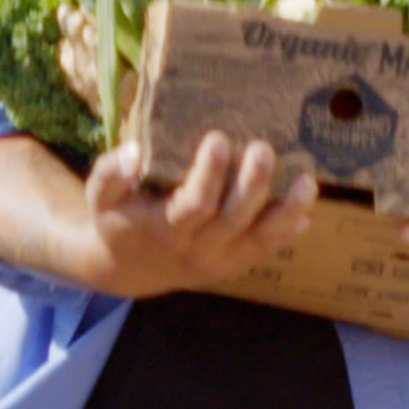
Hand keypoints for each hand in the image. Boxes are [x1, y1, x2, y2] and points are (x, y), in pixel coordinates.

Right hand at [75, 128, 316, 299]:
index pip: (193, 205)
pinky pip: (267, 249)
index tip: (219, 139)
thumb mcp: (100, 198)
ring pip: (259, 239)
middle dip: (252, 184)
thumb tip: (134, 152)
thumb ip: (110, 173)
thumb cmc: (119, 220)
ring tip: (307, 181)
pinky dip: (288, 230)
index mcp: (164, 230)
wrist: (129, 269)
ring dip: (286, 210)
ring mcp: (220, 260)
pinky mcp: (236, 264)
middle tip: (264, 148)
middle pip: (233, 219)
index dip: (209, 175)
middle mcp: (196, 250)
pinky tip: (306, 207)